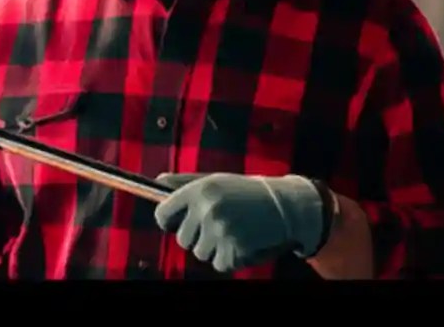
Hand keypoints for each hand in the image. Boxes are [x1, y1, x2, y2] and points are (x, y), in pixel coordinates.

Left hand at [153, 172, 327, 272]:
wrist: (286, 205)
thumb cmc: (247, 192)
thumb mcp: (216, 180)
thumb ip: (185, 183)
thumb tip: (157, 182)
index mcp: (200, 189)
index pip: (163, 213)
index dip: (168, 221)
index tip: (175, 223)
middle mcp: (207, 209)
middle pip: (182, 239)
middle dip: (197, 236)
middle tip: (218, 224)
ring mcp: (220, 230)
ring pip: (200, 253)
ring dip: (215, 248)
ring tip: (234, 230)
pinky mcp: (234, 248)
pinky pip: (219, 264)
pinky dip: (230, 259)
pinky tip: (243, 241)